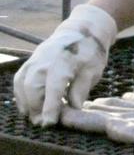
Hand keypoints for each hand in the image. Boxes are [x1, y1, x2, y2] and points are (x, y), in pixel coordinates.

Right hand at [13, 4, 117, 125]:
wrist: (81, 31)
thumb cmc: (89, 52)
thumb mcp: (93, 70)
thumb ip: (81, 89)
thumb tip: (73, 109)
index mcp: (63, 61)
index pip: (54, 87)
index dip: (50, 106)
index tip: (48, 123)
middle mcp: (44, 60)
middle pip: (33, 87)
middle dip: (35, 108)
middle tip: (43, 123)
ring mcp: (34, 60)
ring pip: (22, 84)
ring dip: (27, 103)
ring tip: (36, 117)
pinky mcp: (29, 62)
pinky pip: (19, 80)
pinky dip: (20, 95)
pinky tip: (27, 107)